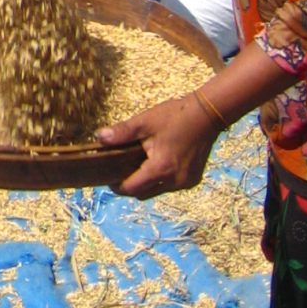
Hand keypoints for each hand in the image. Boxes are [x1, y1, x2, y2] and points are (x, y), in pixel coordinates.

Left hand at [101, 92, 220, 197]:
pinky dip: (161, 178)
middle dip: (131, 185)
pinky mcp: (193, 180)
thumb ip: (122, 133)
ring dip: (147, 182)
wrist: (207, 114)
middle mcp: (175, 181)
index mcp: (161, 169)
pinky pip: (170, 185)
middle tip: (121, 169)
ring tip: (139, 163)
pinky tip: (158, 162)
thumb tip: (99, 138)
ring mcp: (186, 182)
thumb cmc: (174, 116)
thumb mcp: (144, 122)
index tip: (108, 178)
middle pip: (144, 193)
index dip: (118, 186)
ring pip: (158, 190)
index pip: (132, 188)